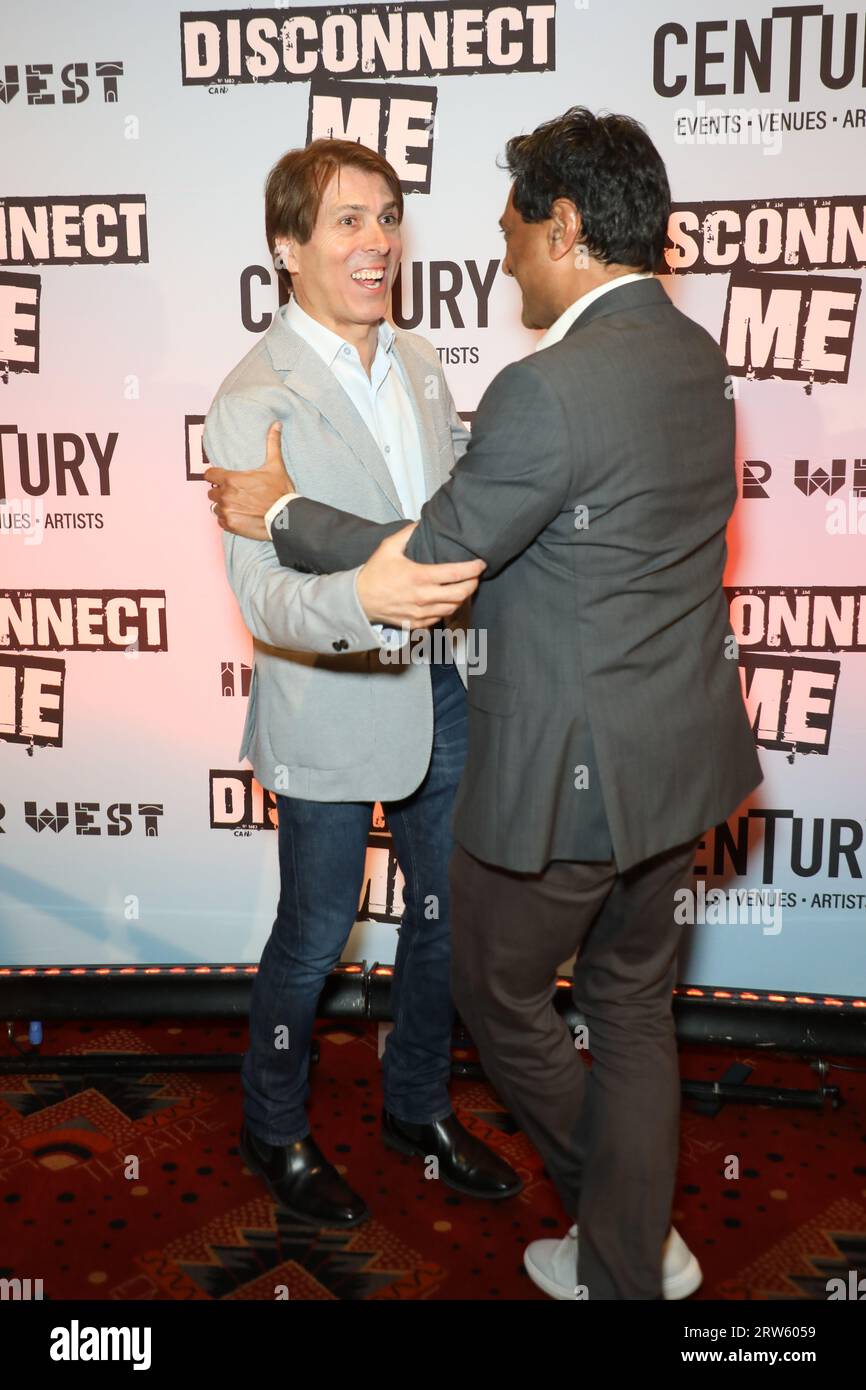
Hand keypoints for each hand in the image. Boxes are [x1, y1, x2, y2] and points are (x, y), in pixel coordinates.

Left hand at [204, 421, 293, 539]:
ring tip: (239, 506)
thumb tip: (276, 424)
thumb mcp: (275, 465)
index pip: (209, 475)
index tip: (222, 478)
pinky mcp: (231, 525)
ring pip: (216, 508)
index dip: (215, 476)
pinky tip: (240, 517)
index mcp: (231, 479)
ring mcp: (227, 511)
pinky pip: (221, 522)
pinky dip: (228, 519)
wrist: (286, 517)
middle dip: (221, 492)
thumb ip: (272, 443)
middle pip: (212, 493)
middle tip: (236, 494)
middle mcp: (225, 495)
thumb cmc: (280, 491)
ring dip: (224, 506)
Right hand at [356, 524, 485, 626]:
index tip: (481, 563)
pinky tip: (449, 599)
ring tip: (465, 586)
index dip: (473, 569)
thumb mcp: (388, 547)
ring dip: (463, 597)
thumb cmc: (374, 574)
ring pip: (453, 607)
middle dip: (473, 584)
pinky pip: (441, 618)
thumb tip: (423, 523)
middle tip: (476, 576)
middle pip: (461, 594)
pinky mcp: (417, 623)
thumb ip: (408, 533)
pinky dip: (449, 608)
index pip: (455, 574)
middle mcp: (423, 597)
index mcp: (419, 576)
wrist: (359, 601)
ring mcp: (421, 613)